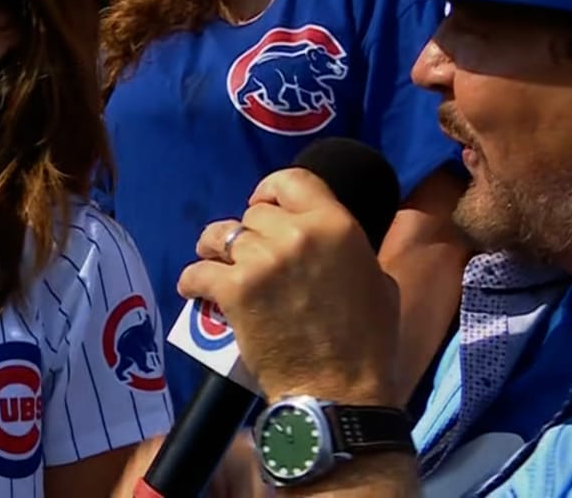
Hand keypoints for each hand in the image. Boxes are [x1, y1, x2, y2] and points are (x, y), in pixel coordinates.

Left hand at [177, 168, 401, 405]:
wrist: (339, 390)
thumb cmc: (367, 342)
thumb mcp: (377, 281)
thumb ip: (348, 248)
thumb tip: (328, 236)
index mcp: (336, 226)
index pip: (291, 180)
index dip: (270, 190)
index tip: (263, 205)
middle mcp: (296, 234)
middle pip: (253, 213)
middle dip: (249, 233)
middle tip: (249, 256)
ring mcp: (261, 261)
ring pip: (221, 235)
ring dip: (216, 249)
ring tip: (217, 263)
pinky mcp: (233, 289)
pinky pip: (198, 270)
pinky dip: (194, 281)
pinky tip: (197, 290)